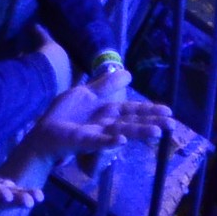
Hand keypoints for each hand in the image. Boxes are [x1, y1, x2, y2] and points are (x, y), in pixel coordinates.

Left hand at [24, 75, 171, 164]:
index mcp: (107, 111)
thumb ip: (106, 85)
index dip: (149, 109)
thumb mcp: (86, 93)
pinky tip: (121, 140)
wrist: (44, 131)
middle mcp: (106, 124)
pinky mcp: (83, 141)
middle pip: (132, 121)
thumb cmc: (65, 114)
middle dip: (151, 122)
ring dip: (139, 131)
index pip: (132, 110)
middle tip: (172, 124)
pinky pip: (98, 141)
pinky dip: (109, 141)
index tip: (169, 111)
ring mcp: (96, 133)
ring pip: (121, 131)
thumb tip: (128, 73)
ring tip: (157, 132)